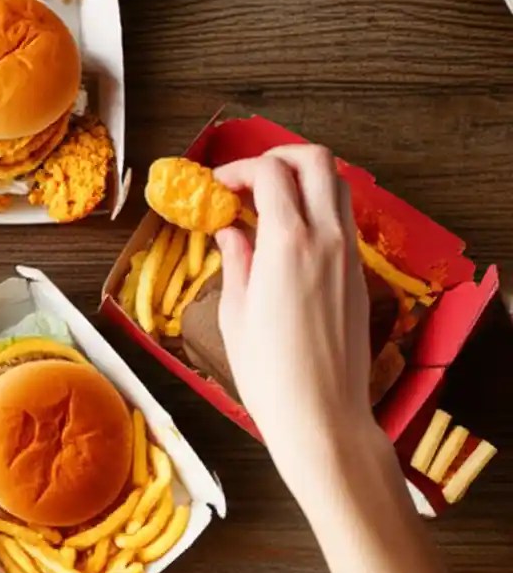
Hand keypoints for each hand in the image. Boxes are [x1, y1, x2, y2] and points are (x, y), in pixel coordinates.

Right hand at [213, 146, 373, 469]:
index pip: (270, 173)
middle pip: (315, 161)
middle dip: (277, 157)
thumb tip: (230, 231)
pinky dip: (316, 207)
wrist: (322, 414)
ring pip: (337, 183)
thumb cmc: (267, 372)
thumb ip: (235, 260)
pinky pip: (341, 217)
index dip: (238, 170)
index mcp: (288, 243)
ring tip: (267, 202)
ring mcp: (348, 254)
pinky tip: (287, 235)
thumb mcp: (235, 312)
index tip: (215, 188)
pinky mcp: (357, 273)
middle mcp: (326, 238)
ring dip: (302, 179)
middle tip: (246, 180)